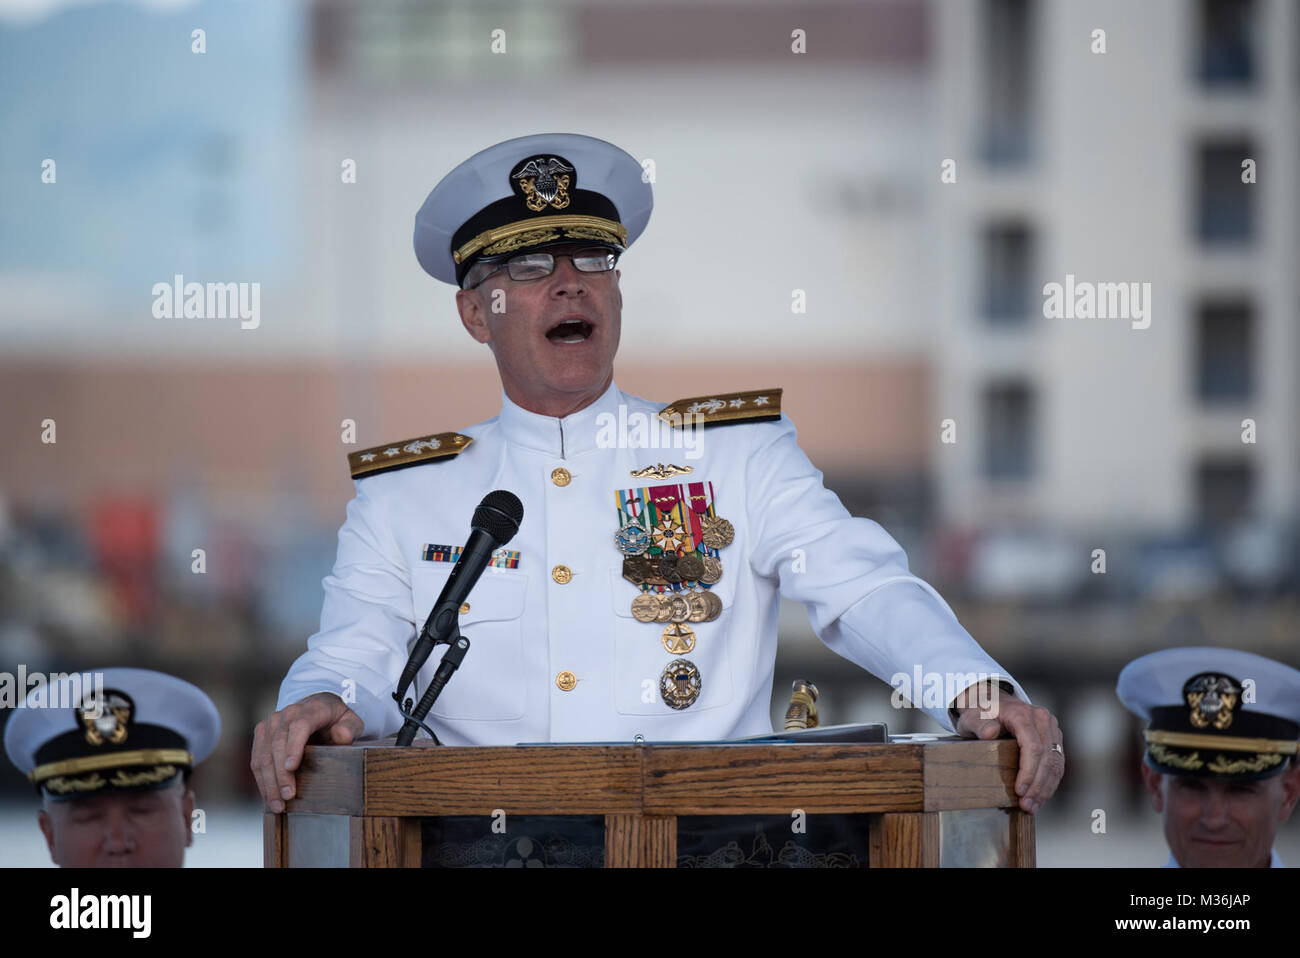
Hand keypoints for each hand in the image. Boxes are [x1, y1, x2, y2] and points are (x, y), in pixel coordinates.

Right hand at [251, 692, 363, 811]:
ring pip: (264, 755)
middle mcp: (288, 713)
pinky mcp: (262, 733)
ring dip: (269, 782)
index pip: (299, 726)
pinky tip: (269, 797)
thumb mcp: (351, 721)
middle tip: (288, 796)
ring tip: (277, 804)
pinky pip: (257, 759)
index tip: (292, 767)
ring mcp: (272, 722)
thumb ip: (349, 728)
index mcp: (312, 709)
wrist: (317, 706)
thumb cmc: (336, 719)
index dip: (293, 746)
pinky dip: (262, 780)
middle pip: (279, 744)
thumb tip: (340, 736)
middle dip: (281, 773)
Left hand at [951, 683, 1062, 813]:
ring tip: (1032, 806)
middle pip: (1047, 758)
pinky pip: (1057, 762)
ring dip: (1046, 788)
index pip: (1033, 747)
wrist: (990, 701)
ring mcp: (1050, 728)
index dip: (1028, 772)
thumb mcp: (972, 717)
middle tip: (1026, 806)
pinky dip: (1050, 782)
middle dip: (1037, 786)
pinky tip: (1040, 796)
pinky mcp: (1053, 737)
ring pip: (1056, 763)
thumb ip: (979, 725)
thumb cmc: (980, 711)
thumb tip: (990, 733)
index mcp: (1022, 714)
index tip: (1019, 791)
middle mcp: (1041, 719)